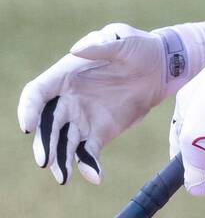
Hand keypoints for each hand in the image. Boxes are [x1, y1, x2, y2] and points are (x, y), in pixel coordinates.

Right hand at [17, 23, 177, 185]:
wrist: (162, 68)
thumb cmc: (139, 47)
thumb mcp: (122, 40)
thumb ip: (101, 45)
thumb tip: (75, 50)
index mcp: (66, 75)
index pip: (38, 93)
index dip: (29, 108)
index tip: (28, 125)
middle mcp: (68, 100)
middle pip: (47, 124)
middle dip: (43, 143)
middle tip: (45, 161)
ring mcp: (82, 119)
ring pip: (63, 143)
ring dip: (60, 161)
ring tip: (64, 177)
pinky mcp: (99, 133)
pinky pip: (88, 153)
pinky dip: (88, 166)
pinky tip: (96, 176)